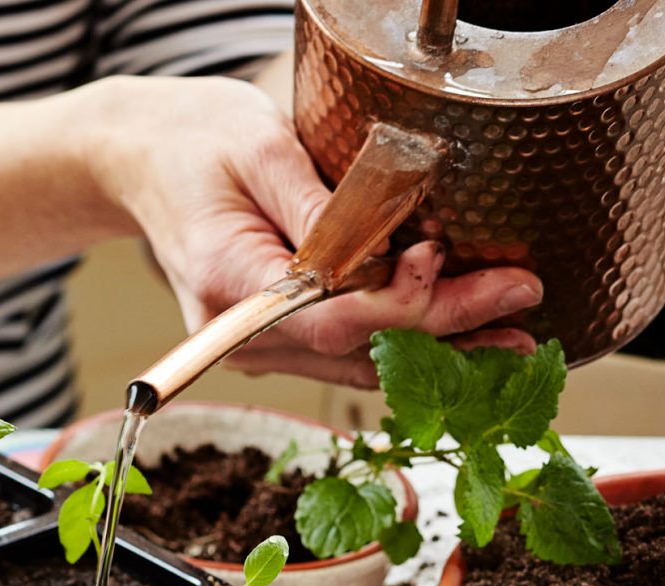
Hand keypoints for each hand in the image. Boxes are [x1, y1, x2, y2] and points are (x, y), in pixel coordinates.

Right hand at [74, 76, 542, 386]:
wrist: (142, 160)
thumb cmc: (196, 143)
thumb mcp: (261, 148)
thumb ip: (322, 206)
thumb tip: (389, 249)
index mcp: (227, 284)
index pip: (329, 319)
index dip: (399, 302)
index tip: (444, 260)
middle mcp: (237, 333)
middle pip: (355, 350)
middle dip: (446, 332)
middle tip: (522, 305)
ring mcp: (253, 344)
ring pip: (356, 364)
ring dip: (437, 351)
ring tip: (513, 334)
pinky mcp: (272, 339)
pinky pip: (344, 353)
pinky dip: (404, 346)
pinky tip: (461, 337)